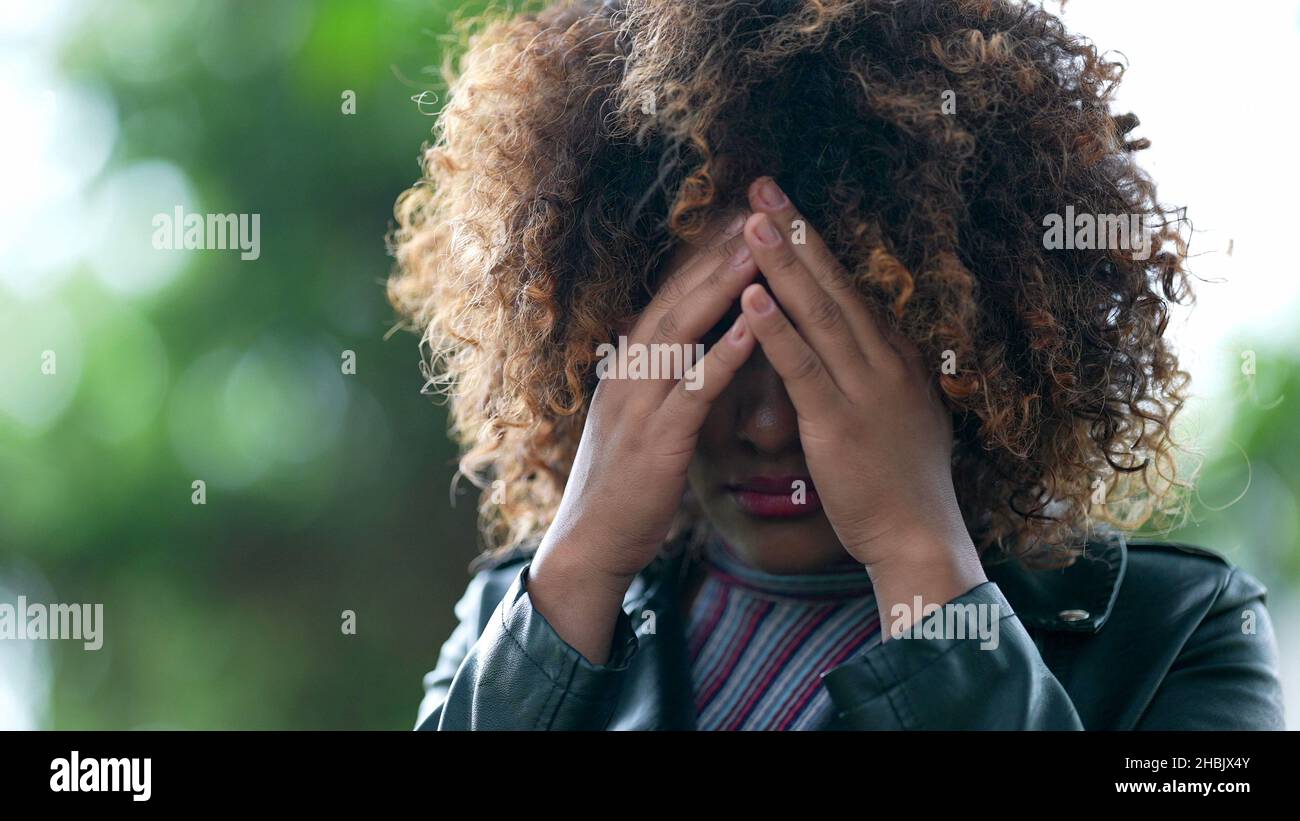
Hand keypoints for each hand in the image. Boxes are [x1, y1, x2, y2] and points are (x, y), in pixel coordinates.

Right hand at [528, 214, 759, 660]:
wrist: (589, 546)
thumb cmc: (623, 488)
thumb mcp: (635, 422)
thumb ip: (656, 381)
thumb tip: (676, 347)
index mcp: (625, 367)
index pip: (667, 297)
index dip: (702, 256)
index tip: (737, 217)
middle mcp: (626, 374)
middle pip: (674, 299)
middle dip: (714, 254)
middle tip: (754, 212)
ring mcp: (636, 405)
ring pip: (680, 331)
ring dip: (721, 288)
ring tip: (759, 249)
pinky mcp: (655, 441)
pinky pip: (692, 389)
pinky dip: (722, 354)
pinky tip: (754, 328)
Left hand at [736, 177, 985, 620]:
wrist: (921, 537)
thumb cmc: (905, 484)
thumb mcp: (903, 414)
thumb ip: (882, 375)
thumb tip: (870, 347)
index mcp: (893, 356)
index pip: (848, 288)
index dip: (813, 244)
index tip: (783, 206)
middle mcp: (883, 360)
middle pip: (834, 283)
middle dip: (794, 231)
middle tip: (761, 185)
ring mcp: (863, 388)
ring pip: (818, 313)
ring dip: (782, 264)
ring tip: (750, 221)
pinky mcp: (838, 422)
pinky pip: (803, 366)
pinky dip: (777, 328)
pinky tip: (752, 296)